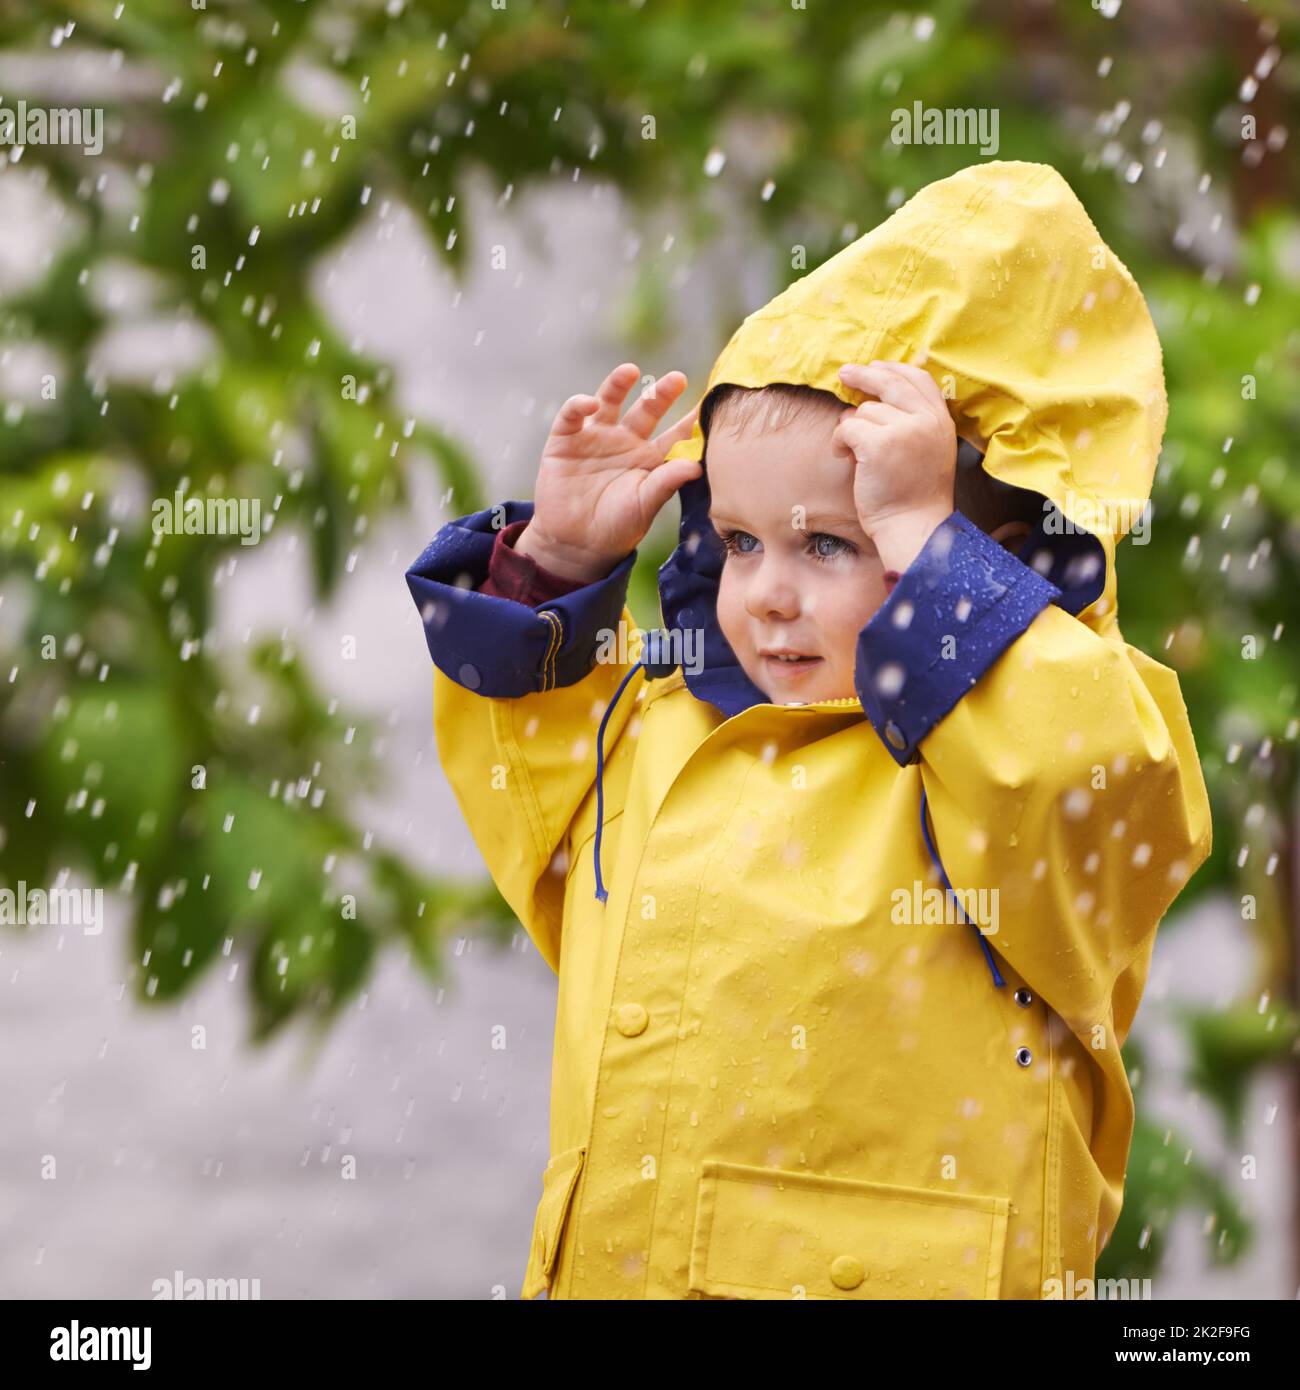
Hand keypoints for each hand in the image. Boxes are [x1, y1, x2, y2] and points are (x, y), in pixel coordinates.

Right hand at [514, 363, 700, 582]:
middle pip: (646, 409)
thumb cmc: (616, 527)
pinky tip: (591, 404)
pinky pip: (572, 415)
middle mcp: (625, 442)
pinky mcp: (566, 440)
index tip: (710, 405)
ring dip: (618, 384)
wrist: (575, 544)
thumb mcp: (644, 505)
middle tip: (678, 379)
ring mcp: (596, 437)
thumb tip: (696, 466)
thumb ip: (666, 483)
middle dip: (660, 394)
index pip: (675, 434)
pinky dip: (579, 406)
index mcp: (650, 458)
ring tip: (631, 371)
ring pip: (610, 402)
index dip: (691, 420)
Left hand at [832, 360, 955, 545]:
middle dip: (864, 375)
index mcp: (941, 421)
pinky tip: (843, 457)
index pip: (919, 379)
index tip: (876, 367)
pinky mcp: (878, 444)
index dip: (895, 369)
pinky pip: (847, 427)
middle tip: (844, 374)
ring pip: (864, 410)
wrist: (913, 527)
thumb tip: (871, 400)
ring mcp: (903, 430)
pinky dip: (840, 441)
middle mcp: (926, 421)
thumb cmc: (914, 497)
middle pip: (890, 382)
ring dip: (852, 428)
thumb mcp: (928, 451)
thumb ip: (912, 424)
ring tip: (854, 453)